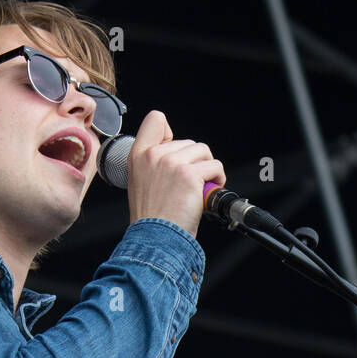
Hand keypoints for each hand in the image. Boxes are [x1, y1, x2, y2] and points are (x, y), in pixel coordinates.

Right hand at [125, 110, 225, 238]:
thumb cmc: (152, 217)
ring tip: (201, 187)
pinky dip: (217, 180)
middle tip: (190, 184)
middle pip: (189, 142)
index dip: (170, 133)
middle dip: (195, 162)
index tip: (176, 154)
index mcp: (138, 155)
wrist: (155, 237)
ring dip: (208, 170)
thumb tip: (180, 154)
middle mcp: (154, 155)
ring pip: (204, 152)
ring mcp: (171, 162)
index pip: (156, 119)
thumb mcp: (142, 181)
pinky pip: (215, 167)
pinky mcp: (189, 174)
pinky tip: (208, 192)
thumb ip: (155, 163)